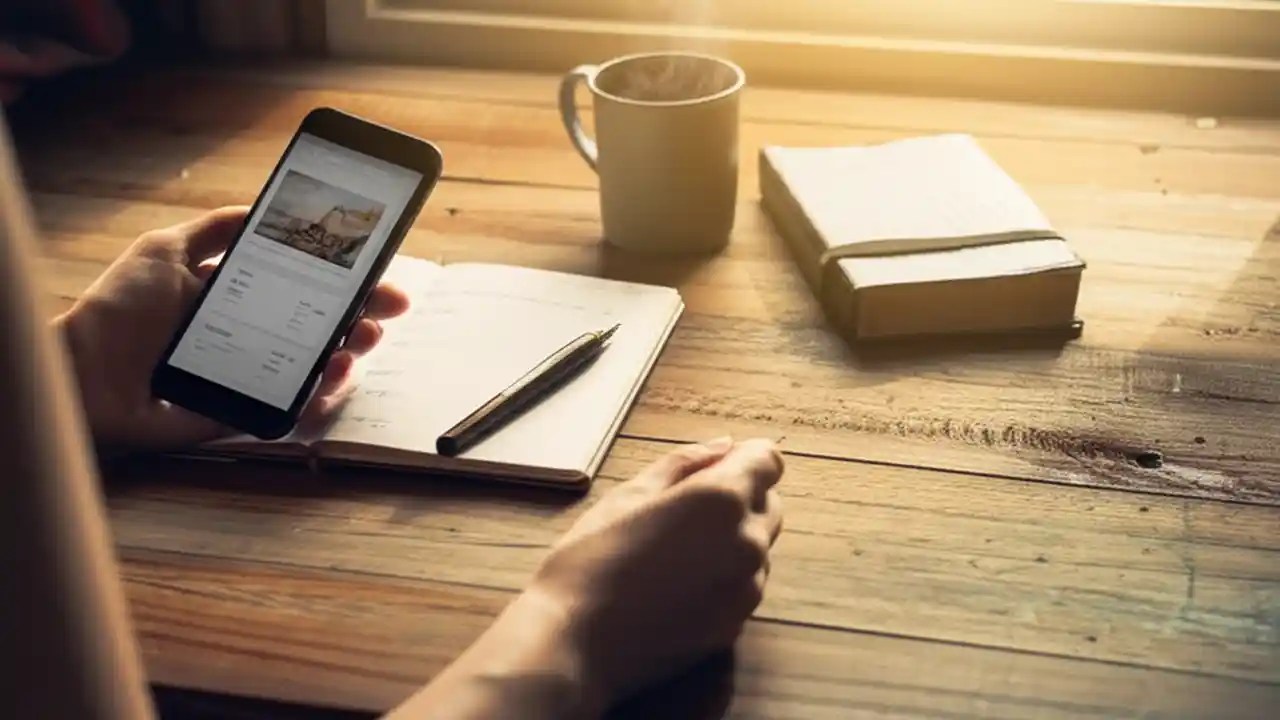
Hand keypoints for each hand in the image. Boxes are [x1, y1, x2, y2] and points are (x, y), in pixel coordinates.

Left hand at [55, 206, 409, 450]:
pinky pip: (296, 410)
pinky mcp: (246, 414)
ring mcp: (254, 377)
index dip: (345, 283)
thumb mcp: (165, 250)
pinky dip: (322, 398)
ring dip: (349, 356)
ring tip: (356, 345)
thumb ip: (215, 230)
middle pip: (323, 329)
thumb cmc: (118, 311)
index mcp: (238, 298)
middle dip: (362, 319)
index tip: (378, 275)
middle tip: (385, 314)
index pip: (305, 288)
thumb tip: (264, 208)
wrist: (84, 375)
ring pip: (318, 370)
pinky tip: (332, 378)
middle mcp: (253, 336)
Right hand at [532, 437, 783, 707]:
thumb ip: (685, 462)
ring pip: (758, 548)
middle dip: (739, 497)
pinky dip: (724, 576)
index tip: (711, 467)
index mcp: (723, 499)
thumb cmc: (592, 558)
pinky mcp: (735, 625)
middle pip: (769, 503)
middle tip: (683, 510)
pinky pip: (744, 586)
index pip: (769, 460)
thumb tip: (724, 446)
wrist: (575, 640)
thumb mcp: (630, 494)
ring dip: (732, 539)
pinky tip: (677, 584)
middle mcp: (748, 542)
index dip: (743, 457)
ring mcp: (746, 589)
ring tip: (674, 552)